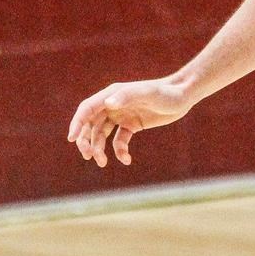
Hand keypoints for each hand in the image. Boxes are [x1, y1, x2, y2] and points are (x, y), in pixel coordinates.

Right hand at [67, 78, 193, 166]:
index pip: (87, 109)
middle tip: (89, 156)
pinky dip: (120, 151)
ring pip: (102, 134)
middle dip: (86, 141)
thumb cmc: (165, 92)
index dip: (77, 123)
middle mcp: (112, 105)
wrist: (182, 96)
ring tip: (102, 163)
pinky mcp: (132, 125)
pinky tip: (126, 160)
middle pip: (91, 125)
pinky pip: (119, 141)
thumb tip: (107, 104)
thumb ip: (126, 96)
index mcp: (111, 95)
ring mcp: (121, 116)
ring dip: (99, 149)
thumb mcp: (147, 93)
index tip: (71, 138)